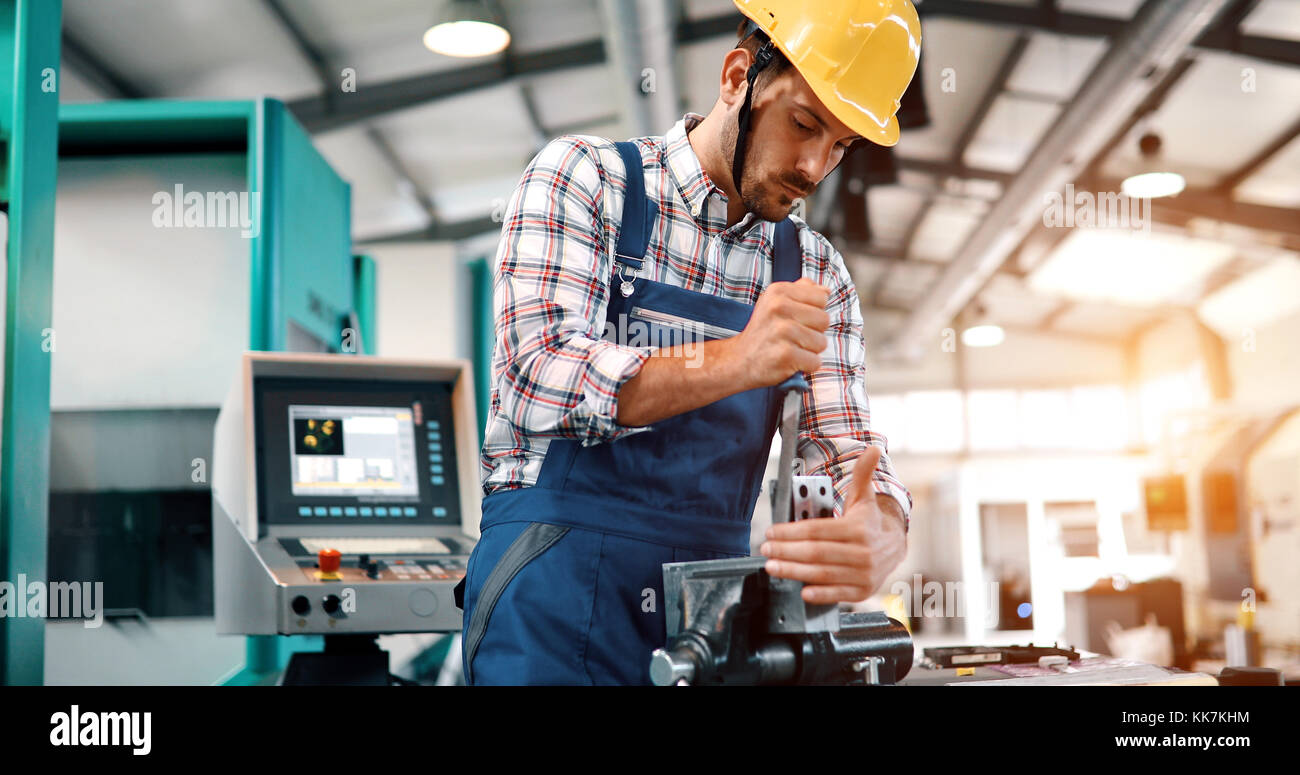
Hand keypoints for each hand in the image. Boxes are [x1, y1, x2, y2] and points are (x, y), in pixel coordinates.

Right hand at [733, 277, 829, 389]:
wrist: (739, 360)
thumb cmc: (762, 331)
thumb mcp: (775, 302)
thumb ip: (801, 291)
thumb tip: (826, 290)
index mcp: (778, 292)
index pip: (821, 297)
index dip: (813, 311)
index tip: (796, 319)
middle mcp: (779, 308)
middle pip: (824, 320)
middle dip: (814, 332)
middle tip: (793, 337)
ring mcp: (782, 331)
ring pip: (822, 342)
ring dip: (809, 350)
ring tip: (790, 348)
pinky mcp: (785, 355)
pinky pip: (815, 362)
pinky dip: (806, 366)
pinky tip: (790, 361)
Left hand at [759, 446, 906, 603]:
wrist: (894, 548)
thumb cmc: (868, 521)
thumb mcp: (864, 496)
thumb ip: (862, 474)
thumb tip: (872, 448)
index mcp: (859, 528)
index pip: (818, 530)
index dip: (792, 531)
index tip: (771, 531)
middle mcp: (863, 552)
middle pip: (817, 552)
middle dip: (787, 551)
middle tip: (765, 549)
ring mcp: (864, 574)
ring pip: (823, 573)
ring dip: (794, 571)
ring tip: (772, 567)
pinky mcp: (862, 591)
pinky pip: (838, 593)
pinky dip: (820, 594)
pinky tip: (802, 591)